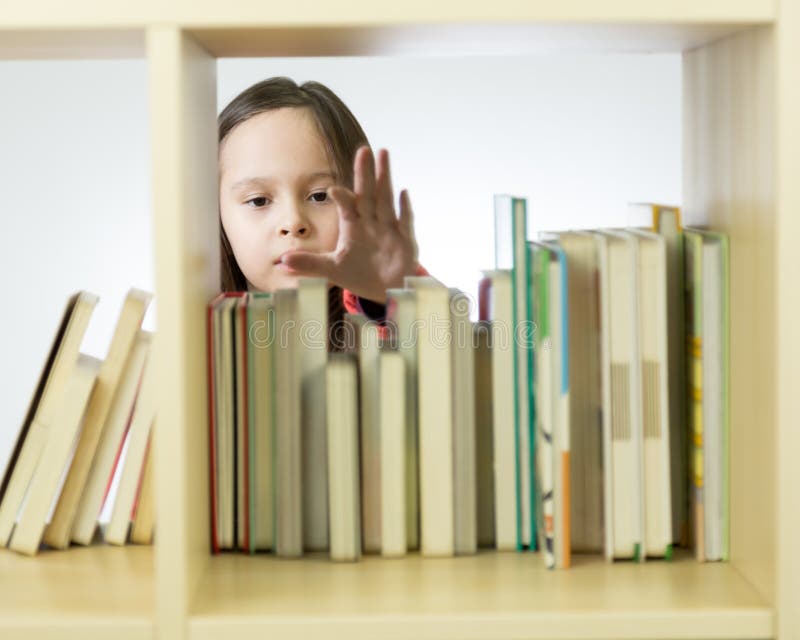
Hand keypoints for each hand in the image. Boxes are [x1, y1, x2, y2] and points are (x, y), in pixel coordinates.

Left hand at [280, 145, 418, 303]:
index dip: (342, 198)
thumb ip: (309, 264)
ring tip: (384, 153)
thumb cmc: (359, 274)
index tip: (332, 190)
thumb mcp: (331, 269)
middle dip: (365, 172)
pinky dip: (404, 209)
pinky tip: (404, 192)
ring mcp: (388, 229)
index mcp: (352, 226)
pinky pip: (404, 222)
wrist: (384, 290)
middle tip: (363, 149)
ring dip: (385, 178)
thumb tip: (283, 260)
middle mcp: (370, 222)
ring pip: (386, 199)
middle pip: (367, 193)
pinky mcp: (404, 241)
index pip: (346, 207)